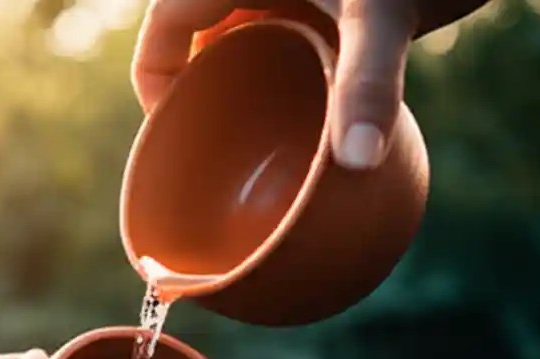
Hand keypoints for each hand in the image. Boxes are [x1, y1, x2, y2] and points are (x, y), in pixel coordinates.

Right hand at [132, 0, 487, 168]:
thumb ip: (368, 84)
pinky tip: (317, 117)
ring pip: (244, 40)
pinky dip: (291, 77)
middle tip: (226, 153)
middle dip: (206, 94)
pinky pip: (285, 40)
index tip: (179, 140)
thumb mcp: (382, 15)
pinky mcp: (328, 4)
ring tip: (266, 144)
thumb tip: (358, 163)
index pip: (164, 30)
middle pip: (200, 40)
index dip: (157, 86)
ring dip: (249, 88)